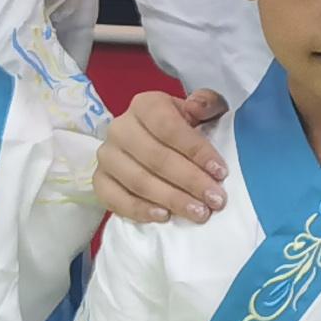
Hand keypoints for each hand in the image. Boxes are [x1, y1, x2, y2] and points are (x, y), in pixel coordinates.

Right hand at [99, 88, 229, 223]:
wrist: (157, 145)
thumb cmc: (184, 129)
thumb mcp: (203, 111)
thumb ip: (208, 103)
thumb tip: (196, 107)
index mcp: (145, 105)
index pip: (170, 128)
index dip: (196, 151)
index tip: (221, 172)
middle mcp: (120, 128)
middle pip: (156, 157)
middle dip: (190, 181)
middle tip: (215, 200)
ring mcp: (107, 155)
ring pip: (138, 181)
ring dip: (171, 199)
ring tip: (199, 212)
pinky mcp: (99, 180)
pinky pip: (114, 198)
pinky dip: (139, 210)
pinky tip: (164, 216)